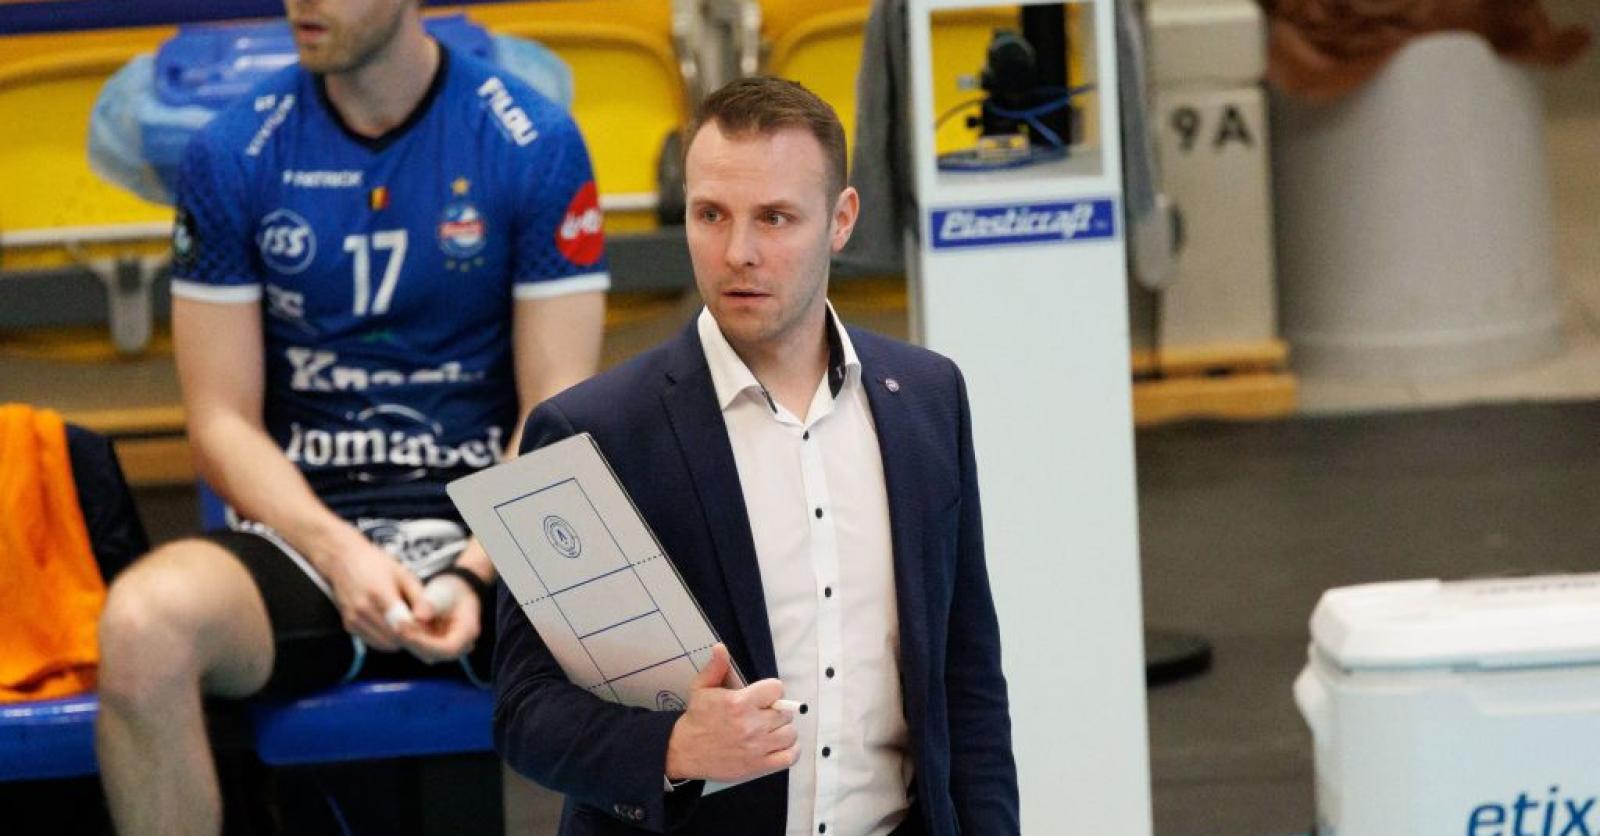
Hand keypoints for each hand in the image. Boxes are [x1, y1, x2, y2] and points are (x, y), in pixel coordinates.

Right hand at [315, 526, 433, 651]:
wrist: (343, 560)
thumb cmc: (374, 564)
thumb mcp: (403, 574)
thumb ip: (418, 598)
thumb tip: (428, 617)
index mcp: (380, 594)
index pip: (403, 626)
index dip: (419, 631)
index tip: (429, 628)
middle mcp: (364, 610)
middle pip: (395, 638)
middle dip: (411, 637)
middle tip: (421, 628)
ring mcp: (355, 619)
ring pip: (384, 644)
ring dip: (398, 640)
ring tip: (407, 625)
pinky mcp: (349, 625)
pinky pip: (373, 642)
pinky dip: (385, 639)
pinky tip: (392, 626)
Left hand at [397, 573, 481, 663]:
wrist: (453, 592)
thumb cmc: (450, 590)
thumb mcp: (443, 592)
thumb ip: (432, 604)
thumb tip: (418, 617)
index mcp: (468, 632)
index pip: (447, 648)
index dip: (424, 642)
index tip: (403, 628)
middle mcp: (459, 646)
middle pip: (433, 654)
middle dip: (412, 642)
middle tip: (394, 626)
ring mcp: (446, 648)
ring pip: (424, 653)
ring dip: (407, 641)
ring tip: (393, 624)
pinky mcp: (433, 647)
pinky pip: (418, 647)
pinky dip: (407, 638)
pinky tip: (395, 626)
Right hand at [664, 644, 798, 783]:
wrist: (685, 752)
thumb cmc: (697, 719)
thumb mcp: (701, 689)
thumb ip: (716, 668)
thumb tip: (721, 647)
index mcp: (739, 703)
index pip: (776, 689)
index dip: (771, 691)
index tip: (763, 697)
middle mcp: (751, 725)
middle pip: (785, 712)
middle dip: (776, 711)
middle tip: (764, 714)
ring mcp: (757, 747)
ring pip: (790, 733)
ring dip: (783, 730)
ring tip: (770, 730)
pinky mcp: (759, 766)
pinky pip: (790, 756)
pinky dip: (790, 750)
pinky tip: (779, 745)